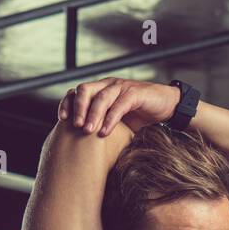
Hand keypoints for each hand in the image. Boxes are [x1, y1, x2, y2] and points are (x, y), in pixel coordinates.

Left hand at [57, 78, 181, 136]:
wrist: (166, 108)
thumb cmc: (139, 116)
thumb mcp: (116, 121)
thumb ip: (100, 125)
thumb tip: (81, 144)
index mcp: (100, 89)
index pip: (77, 92)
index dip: (68, 103)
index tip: (62, 119)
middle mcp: (108, 85)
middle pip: (85, 90)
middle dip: (78, 108)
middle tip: (76, 126)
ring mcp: (121, 87)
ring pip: (101, 97)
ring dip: (93, 115)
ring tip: (87, 131)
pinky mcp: (135, 93)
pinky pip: (119, 105)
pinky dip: (110, 119)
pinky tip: (104, 131)